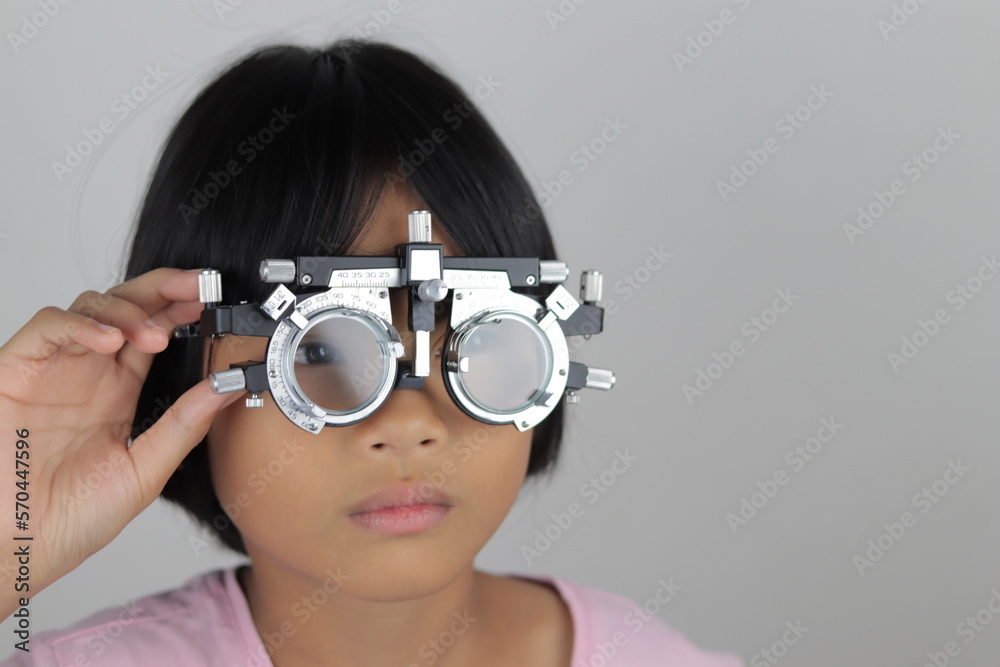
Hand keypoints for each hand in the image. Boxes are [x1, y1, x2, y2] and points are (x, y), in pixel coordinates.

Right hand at [0, 268, 243, 606]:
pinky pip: (48, 327)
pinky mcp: (17, 370)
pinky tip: (110, 342)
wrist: (16, 551)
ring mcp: (54, 368)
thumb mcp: (145, 470)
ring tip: (156, 335)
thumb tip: (228, 387)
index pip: (155, 332)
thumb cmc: (69, 520)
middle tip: (197, 288)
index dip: (184, 310)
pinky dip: (81, 324)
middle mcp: (89, 372)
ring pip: (91, 306)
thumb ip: (184, 426)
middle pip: (127, 306)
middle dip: (164, 290)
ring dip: (128, 310)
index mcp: (120, 391)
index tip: (216, 301)